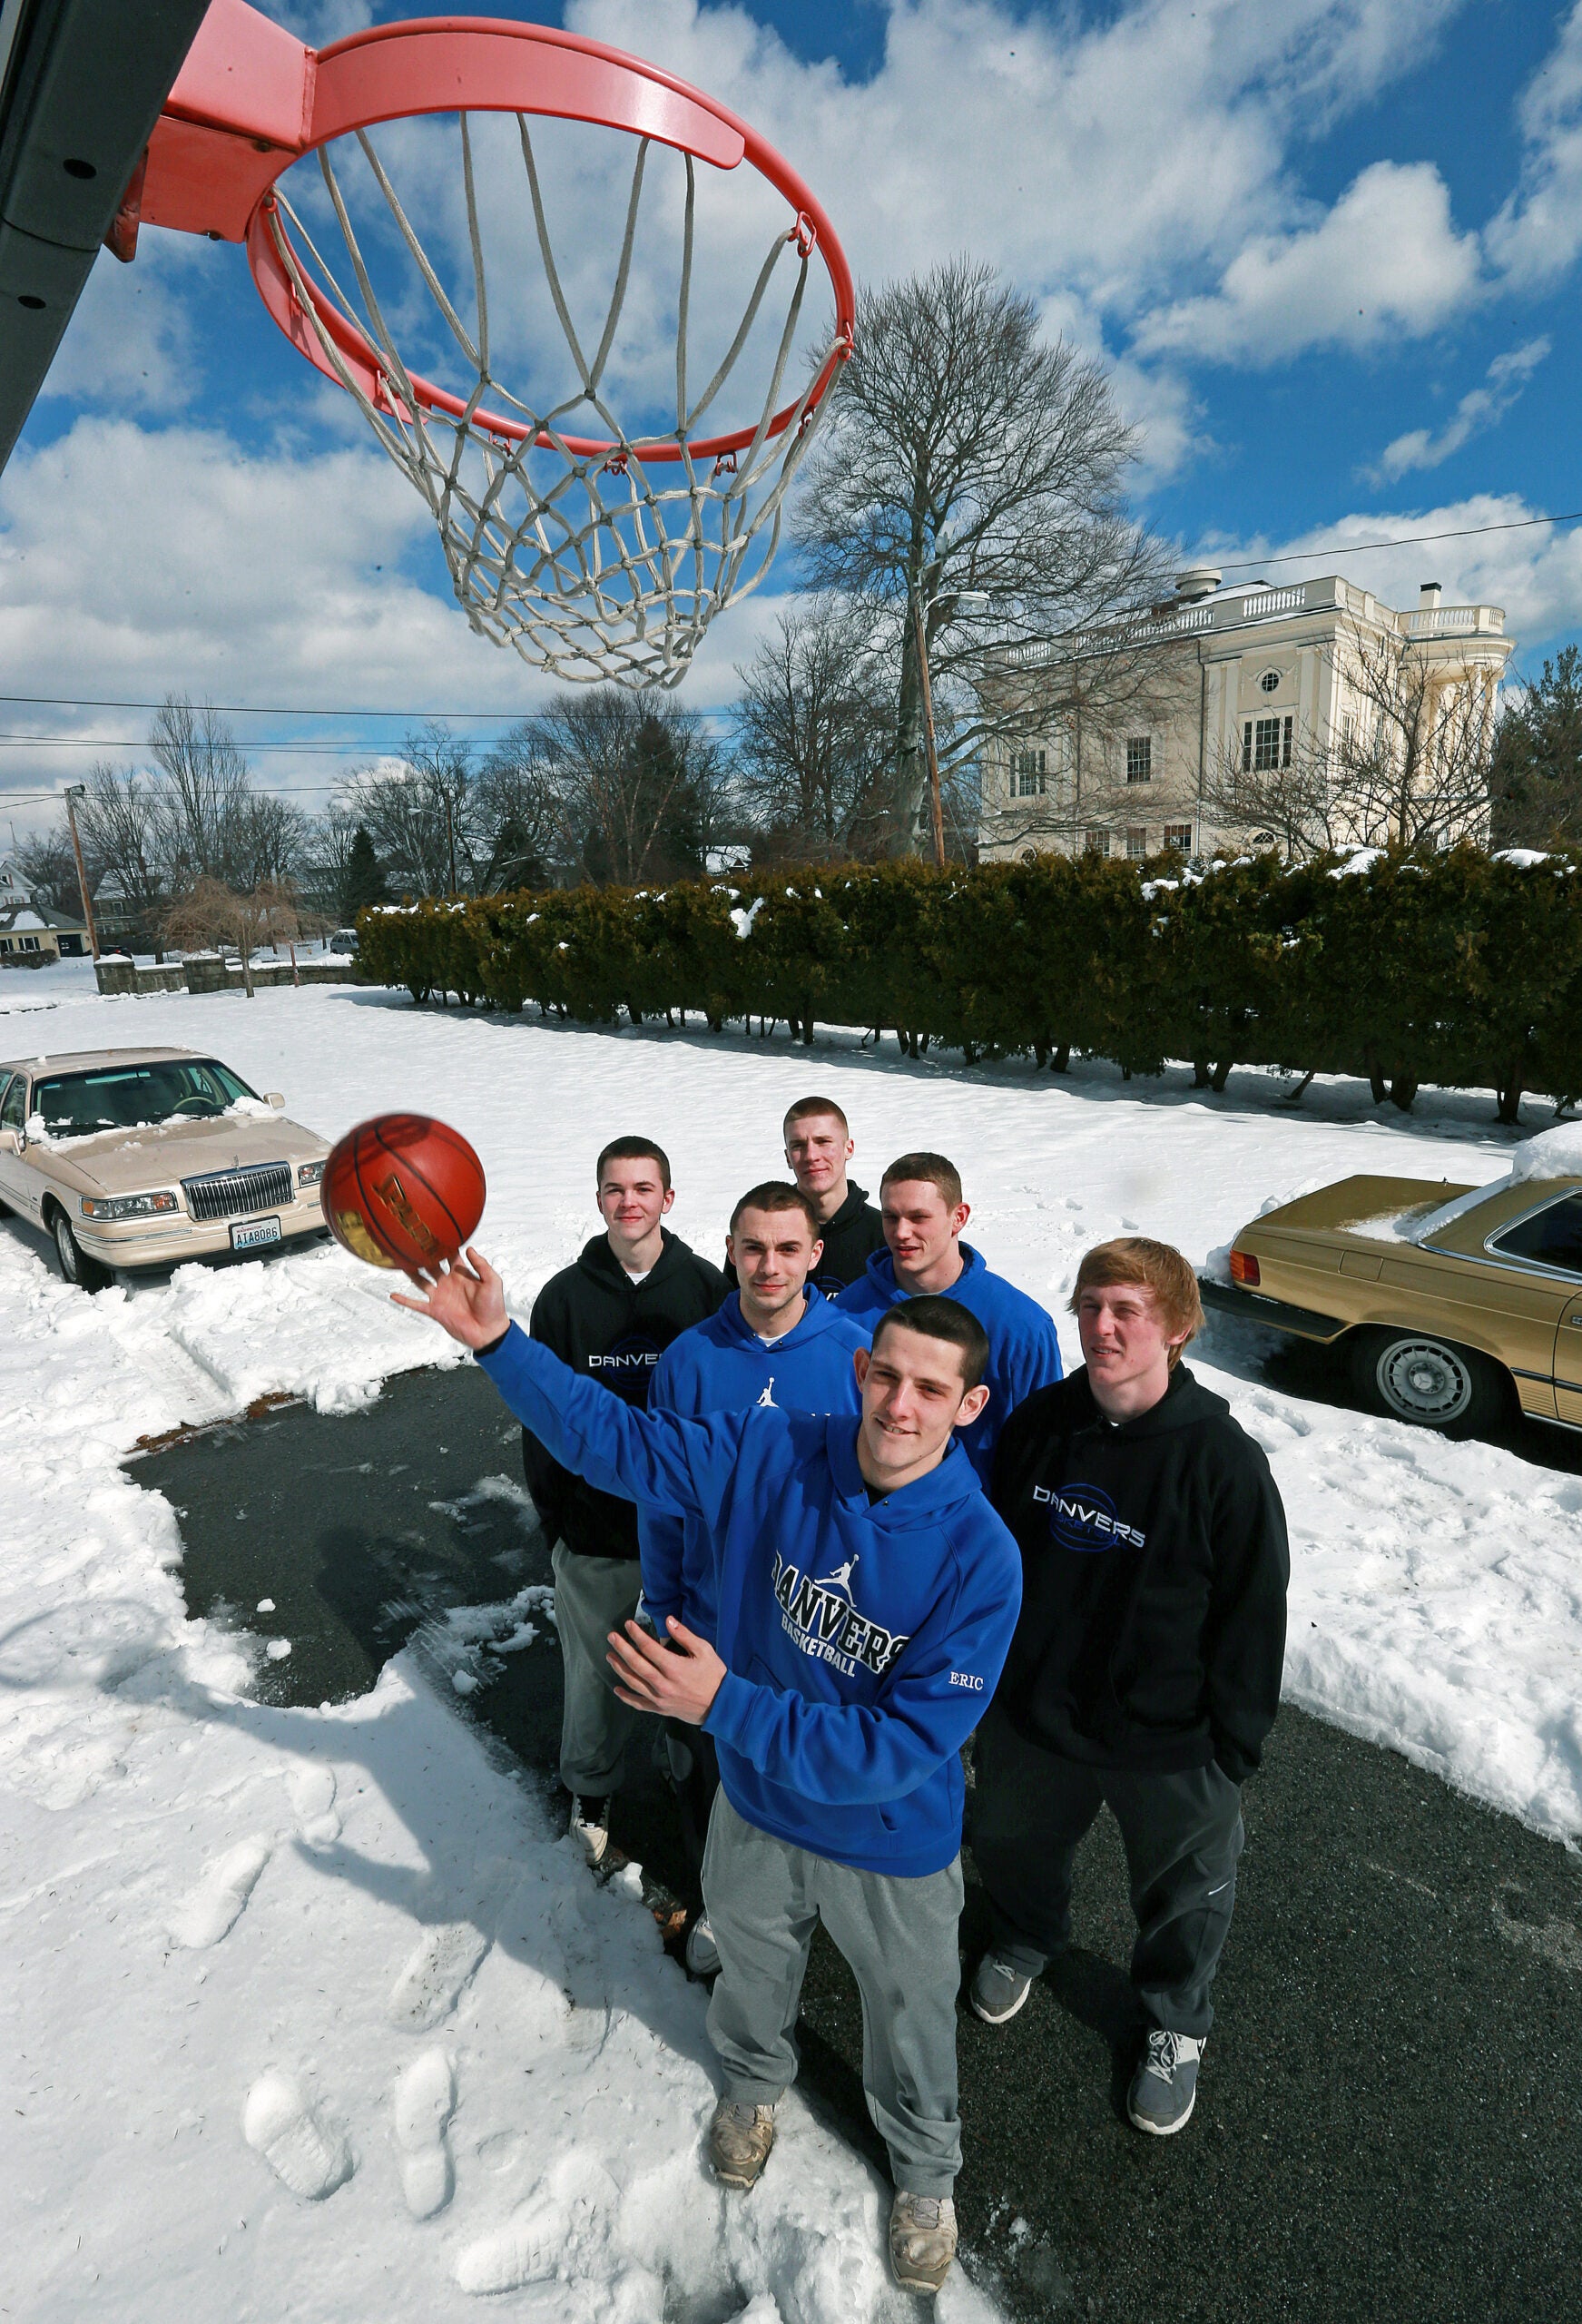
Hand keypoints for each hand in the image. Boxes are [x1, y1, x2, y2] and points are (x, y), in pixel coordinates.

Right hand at [390, 1244, 508, 1348]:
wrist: (488, 1332)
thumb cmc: (494, 1308)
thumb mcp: (492, 1282)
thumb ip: (481, 1265)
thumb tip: (470, 1248)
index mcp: (462, 1275)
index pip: (450, 1256)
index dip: (443, 1246)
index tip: (433, 1233)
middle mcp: (449, 1283)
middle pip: (432, 1266)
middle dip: (423, 1256)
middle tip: (413, 1243)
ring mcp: (441, 1296)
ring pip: (421, 1282)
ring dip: (411, 1273)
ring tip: (400, 1262)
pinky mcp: (435, 1310)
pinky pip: (416, 1304)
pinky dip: (405, 1300)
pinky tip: (393, 1295)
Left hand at [607, 1616, 724, 1725]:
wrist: (722, 1706)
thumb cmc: (715, 1676)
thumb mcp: (704, 1651)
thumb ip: (685, 1635)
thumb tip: (668, 1620)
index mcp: (674, 1667)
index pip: (648, 1648)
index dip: (636, 1635)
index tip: (628, 1624)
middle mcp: (663, 1684)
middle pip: (636, 1664)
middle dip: (621, 1648)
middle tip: (611, 1637)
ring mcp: (660, 1699)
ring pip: (633, 1682)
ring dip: (620, 1668)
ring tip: (610, 1656)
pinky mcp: (661, 1709)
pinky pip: (639, 1704)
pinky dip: (626, 1697)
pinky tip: (617, 1689)